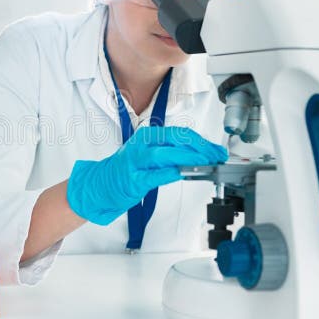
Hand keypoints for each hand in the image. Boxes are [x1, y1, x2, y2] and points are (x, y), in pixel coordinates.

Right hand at [66, 126, 227, 224]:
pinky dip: (169, 173)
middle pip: (176, 139)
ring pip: (165, 154)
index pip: (181, 134)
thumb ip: (173, 154)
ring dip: (188, 158)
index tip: (218, 151)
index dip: (203, 142)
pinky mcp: (132, 179)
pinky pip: (154, 174)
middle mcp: (142, 144)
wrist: (100, 185)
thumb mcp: (151, 155)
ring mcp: (136, 161)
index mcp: (149, 135)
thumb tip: (203, 157)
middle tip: (217, 156)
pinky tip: (182, 173)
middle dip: (201, 148)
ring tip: (206, 163)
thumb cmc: (128, 170)